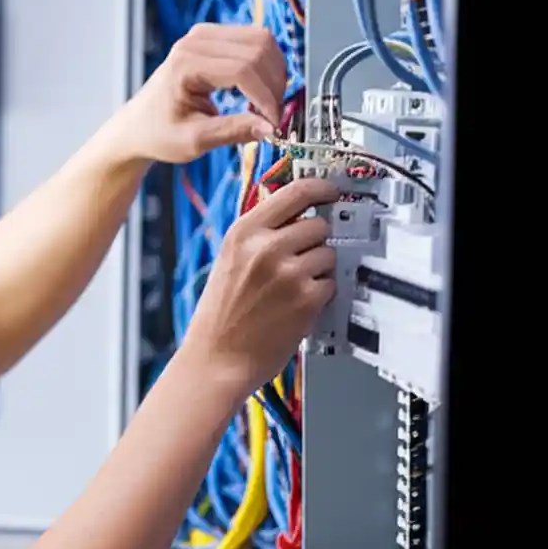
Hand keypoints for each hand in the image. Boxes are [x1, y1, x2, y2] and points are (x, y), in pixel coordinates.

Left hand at [102, 23, 286, 165]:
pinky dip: (266, 65)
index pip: (242, 70)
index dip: (265, 98)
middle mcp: (195, 41)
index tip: (274, 125)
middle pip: (258, 49)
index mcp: (185, 63)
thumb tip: (270, 128)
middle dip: (273, 85)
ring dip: (273, 73)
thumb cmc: (159, 134)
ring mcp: (205, 34)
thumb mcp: (195, 141)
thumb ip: (233, 131)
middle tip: (271, 117)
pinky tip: (258, 92)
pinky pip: (255, 40)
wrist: (139, 125)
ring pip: (262, 40)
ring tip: (266, 105)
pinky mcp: (214, 36)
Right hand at [179, 177, 339, 396]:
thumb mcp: (229, 261)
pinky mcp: (307, 299)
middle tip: (300, 262)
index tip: (331, 192)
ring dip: (319, 270)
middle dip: (315, 242)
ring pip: (328, 254)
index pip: (295, 192)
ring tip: (292, 290)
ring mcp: (289, 273)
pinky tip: (297, 307)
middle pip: (318, 225)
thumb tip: (295, 217)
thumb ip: (259, 236)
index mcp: (243, 233)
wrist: (216, 359)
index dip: (321, 188)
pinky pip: (331, 283)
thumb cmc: (220, 316)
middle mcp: (266, 247)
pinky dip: (321, 295)